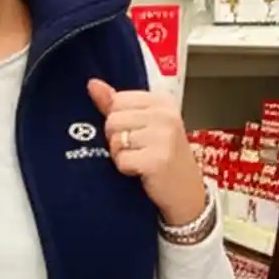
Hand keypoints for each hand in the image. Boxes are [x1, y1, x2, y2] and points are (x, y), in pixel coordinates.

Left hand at [87, 78, 206, 226]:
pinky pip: (121, 160)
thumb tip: (92, 84)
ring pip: (115, 140)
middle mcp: (165, 115)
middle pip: (112, 120)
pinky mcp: (157, 159)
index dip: (118, 121)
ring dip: (121, 156)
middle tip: (139, 151)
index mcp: (162, 102)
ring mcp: (163, 137)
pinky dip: (126, 170)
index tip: (137, 134)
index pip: (118, 100)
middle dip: (117, 139)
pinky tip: (141, 172)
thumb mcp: (145, 126)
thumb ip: (116, 104)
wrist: (186, 195)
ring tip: (140, 161)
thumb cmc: (164, 159)